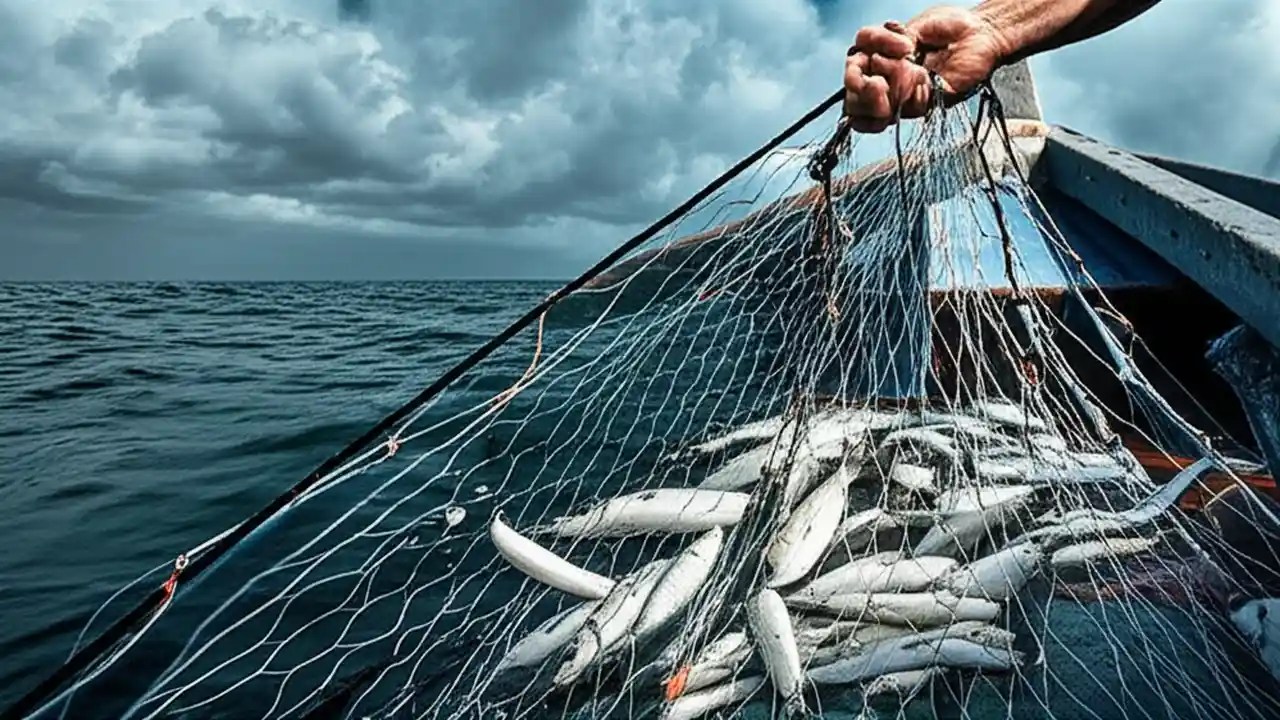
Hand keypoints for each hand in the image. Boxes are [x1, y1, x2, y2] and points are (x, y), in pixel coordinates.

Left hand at [843, 6, 1007, 132]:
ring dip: (881, 61)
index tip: (883, 107)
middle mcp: (884, 85)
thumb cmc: (965, 69)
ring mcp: (881, 60)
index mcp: (895, 107)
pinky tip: (908, 43)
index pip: (863, 119)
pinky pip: (865, 39)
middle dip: (863, 90)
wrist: (980, 37)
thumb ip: (914, 103)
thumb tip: (889, 101)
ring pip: (853, 64)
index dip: (866, 115)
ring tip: (909, 55)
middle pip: (850, 93)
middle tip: (880, 83)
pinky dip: (884, 39)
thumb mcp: (942, 96)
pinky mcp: (885, 35)